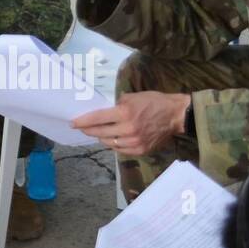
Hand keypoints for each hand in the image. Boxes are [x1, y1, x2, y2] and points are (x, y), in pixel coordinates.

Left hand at [71, 91, 189, 154]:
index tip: (73, 123)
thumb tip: (106, 112)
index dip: (83, 122)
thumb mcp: (134, 96)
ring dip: (102, 138)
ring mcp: (134, 142)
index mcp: (124, 113)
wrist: (175, 116)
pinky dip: (115, 144)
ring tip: (99, 133)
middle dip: (89, 131)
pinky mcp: (140, 151)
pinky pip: (120, 150)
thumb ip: (118, 104)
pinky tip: (114, 139)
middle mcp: (127, 130)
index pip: (97, 118)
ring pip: (109, 143)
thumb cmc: (154, 102)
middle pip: (100, 133)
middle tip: (83, 129)